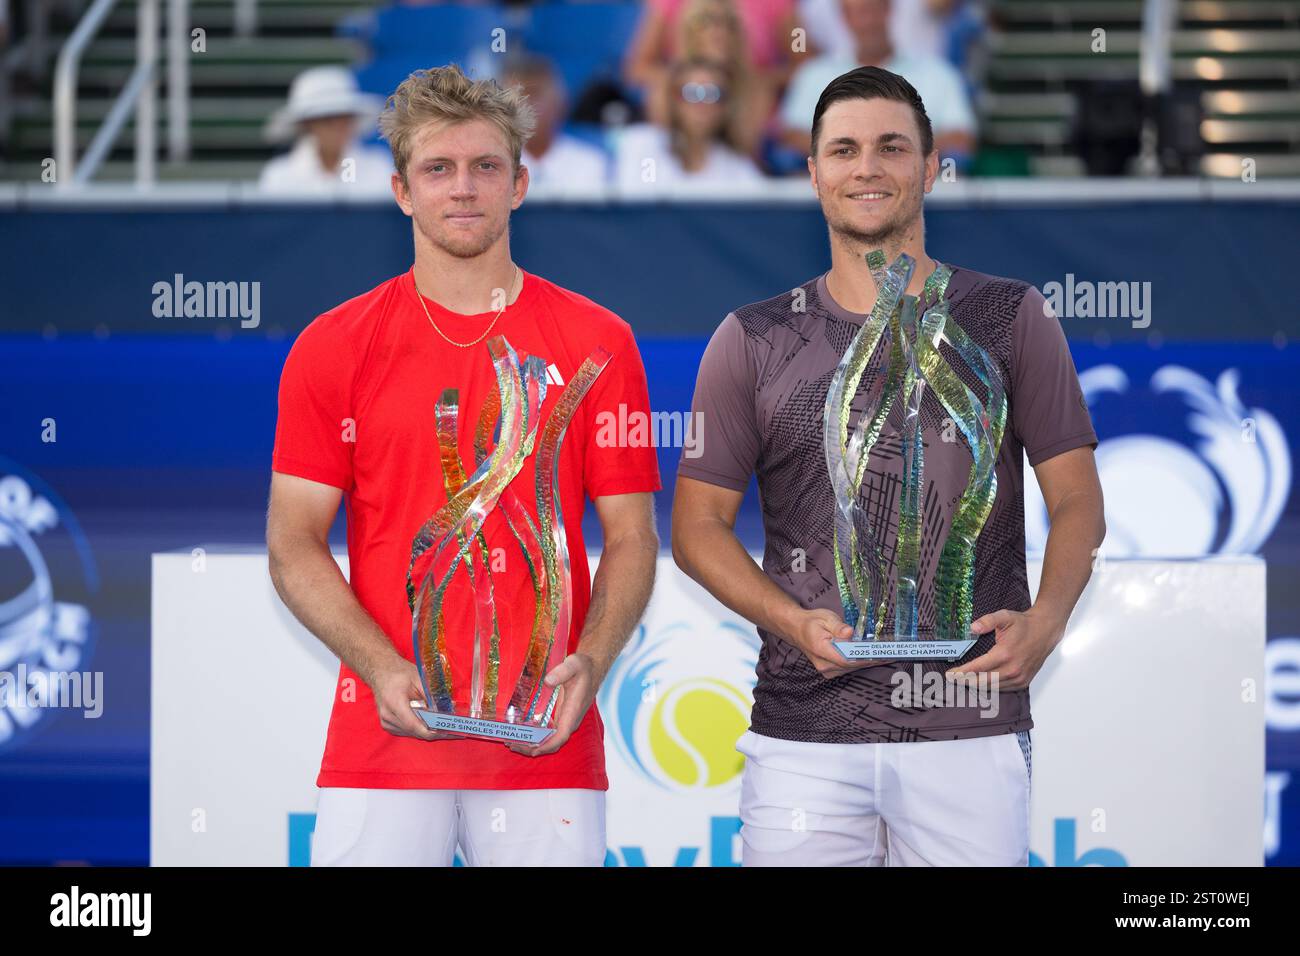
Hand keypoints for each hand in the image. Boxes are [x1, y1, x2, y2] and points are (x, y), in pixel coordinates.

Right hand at [368, 656, 444, 740]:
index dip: (430, 731)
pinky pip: (405, 731)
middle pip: (414, 731)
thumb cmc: (399, 672)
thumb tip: (445, 710)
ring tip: (440, 724)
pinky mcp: (386, 724)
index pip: (413, 725)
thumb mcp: (419, 679)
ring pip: (410, 733)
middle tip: (449, 729)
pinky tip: (426, 722)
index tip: (445, 732)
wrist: (380, 672)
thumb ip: (431, 696)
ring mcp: (385, 721)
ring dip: (425, 730)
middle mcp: (387, 715)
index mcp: (394, 702)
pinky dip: (417, 728)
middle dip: (432, 731)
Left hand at [508, 653, 596, 756]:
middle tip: (512, 745)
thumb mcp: (574, 664)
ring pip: (549, 740)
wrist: (591, 668)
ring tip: (512, 742)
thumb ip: (562, 672)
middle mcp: (570, 721)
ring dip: (532, 744)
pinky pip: (548, 733)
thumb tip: (547, 681)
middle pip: (552, 743)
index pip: (561, 736)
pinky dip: (535, 737)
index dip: (546, 745)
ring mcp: (565, 720)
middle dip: (533, 748)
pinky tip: (521, 733)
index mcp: (573, 712)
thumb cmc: (583, 667)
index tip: (531, 749)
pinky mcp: (561, 717)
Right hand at [785, 607, 895, 678]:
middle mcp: (825, 665)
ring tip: (887, 655)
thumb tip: (849, 633)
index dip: (865, 658)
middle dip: (872, 660)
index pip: (847, 659)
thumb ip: (838, 626)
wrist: (797, 629)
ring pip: (852, 668)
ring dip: (868, 662)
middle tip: (892, 654)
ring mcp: (827, 670)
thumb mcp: (825, 618)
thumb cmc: (811, 622)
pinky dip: (861, 662)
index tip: (881, 654)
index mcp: (821, 651)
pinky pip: (849, 668)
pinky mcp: (831, 670)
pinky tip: (873, 657)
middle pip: (853, 665)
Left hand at [947, 608, 1061, 690]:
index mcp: (1005, 654)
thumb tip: (972, 628)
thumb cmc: (1024, 624)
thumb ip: (987, 621)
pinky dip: (990, 688)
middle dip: (965, 682)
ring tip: (964, 681)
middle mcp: (1012, 669)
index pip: (977, 668)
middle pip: (982, 682)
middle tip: (953, 679)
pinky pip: (1002, 690)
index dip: (961, 673)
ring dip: (976, 686)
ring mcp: (1019, 678)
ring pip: (992, 688)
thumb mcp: (1004, 616)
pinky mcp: (1023, 682)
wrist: (1045, 631)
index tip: (950, 674)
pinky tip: (981, 683)